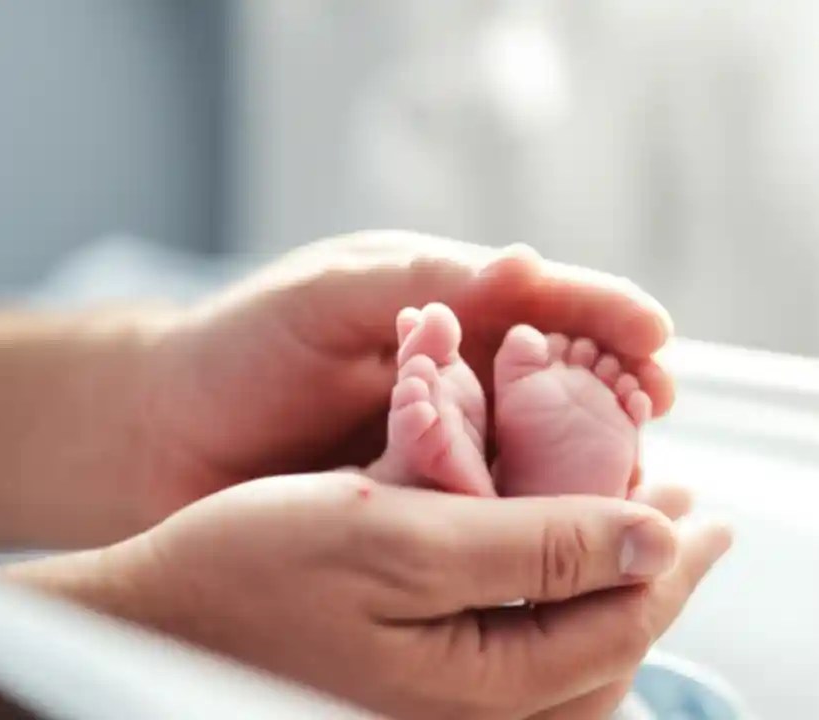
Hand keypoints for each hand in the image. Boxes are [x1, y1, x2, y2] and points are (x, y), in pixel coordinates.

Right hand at [15, 472, 730, 718]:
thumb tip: (653, 537)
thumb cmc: (253, 570)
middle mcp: (471, 717)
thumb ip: (536, 545)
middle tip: (691, 512)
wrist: (148, 622)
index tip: (710, 506)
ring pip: (574, 670)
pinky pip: (523, 674)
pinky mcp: (417, 699)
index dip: (676, 559)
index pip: (622, 625)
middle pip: (608, 653)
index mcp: (480, 685)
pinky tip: (561, 576)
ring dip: (615, 593)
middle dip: (657, 576)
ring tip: (641, 532)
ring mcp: (444, 714)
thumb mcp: (400, 535)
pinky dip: (562, 618)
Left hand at [138, 231, 675, 521]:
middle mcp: (468, 374)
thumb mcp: (331, 298)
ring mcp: (456, 443)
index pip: (553, 301)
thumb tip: (525, 264)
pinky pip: (501, 509)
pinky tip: (564, 522)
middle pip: (571, 377)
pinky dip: (537, 512)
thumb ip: (426, 285)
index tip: (658, 338)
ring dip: (591, 454)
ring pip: (549, 448)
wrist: (160, 436)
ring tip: (626, 465)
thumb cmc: (239, 346)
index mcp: (452, 306)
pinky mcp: (434, 505)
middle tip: (652, 405)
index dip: (610, 314)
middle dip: (620, 386)